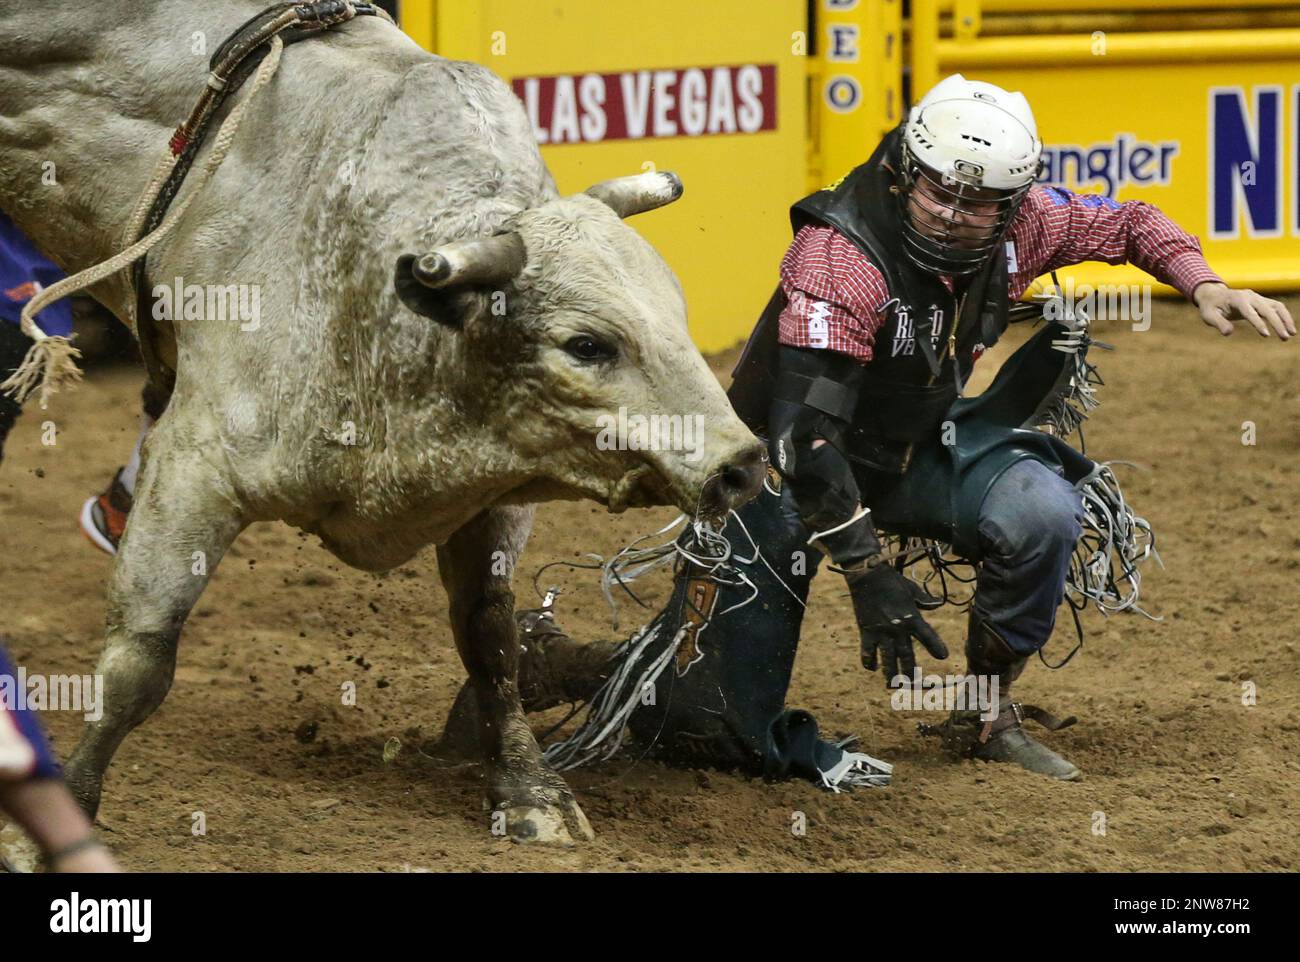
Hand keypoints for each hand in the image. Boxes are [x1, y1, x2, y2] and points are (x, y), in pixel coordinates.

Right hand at [846, 562, 947, 686]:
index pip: (928, 636)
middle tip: (914, 684)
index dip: (935, 647)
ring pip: (887, 659)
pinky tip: (872, 667)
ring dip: (890, 674)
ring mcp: (881, 632)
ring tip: (892, 684)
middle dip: (911, 672)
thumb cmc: (891, 581)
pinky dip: (869, 661)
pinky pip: (867, 651)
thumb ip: (925, 600)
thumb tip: (938, 604)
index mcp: (912, 618)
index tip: (943, 656)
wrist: (867, 576)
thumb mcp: (911, 589)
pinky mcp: (866, 631)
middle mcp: (898, 629)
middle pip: (906, 656)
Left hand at [1194, 283, 1293, 339]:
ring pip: (1276, 306)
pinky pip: (1277, 307)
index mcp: (1237, 299)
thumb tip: (1228, 333)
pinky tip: (1288, 328)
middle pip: (1267, 309)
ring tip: (1291, 334)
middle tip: (1284, 338)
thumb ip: (1218, 323)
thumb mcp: (1208, 316)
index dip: (1258, 323)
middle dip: (1277, 323)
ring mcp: (1258, 298)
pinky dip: (1284, 317)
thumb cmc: (1210, 307)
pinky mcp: (1262, 301)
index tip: (1266, 335)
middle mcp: (1250, 296)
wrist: (1213, 295)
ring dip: (1285, 319)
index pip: (1250, 312)